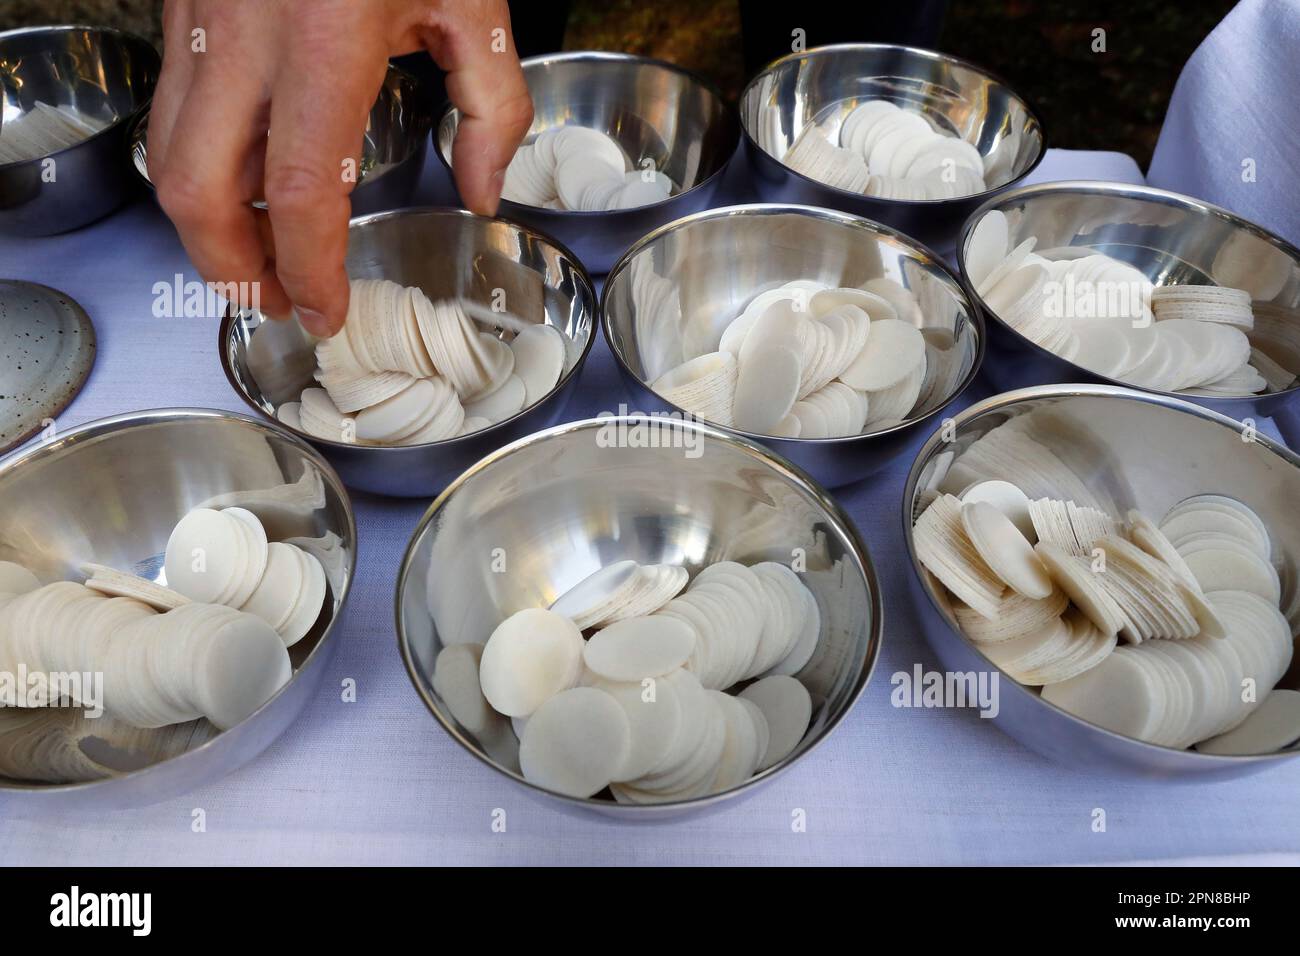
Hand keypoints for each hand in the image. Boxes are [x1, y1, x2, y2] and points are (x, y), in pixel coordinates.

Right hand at [148, 0, 532, 336]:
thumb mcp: (475, 6)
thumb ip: (494, 108)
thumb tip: (482, 192)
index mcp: (327, 40)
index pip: (304, 190)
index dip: (309, 269)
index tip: (325, 313)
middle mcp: (245, 36)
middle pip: (198, 188)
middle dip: (227, 266)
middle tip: (271, 302)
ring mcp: (200, 20)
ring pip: (167, 153)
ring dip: (204, 224)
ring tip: (258, 260)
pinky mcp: (183, 9)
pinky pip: (174, 109)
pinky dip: (201, 167)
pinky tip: (248, 187)